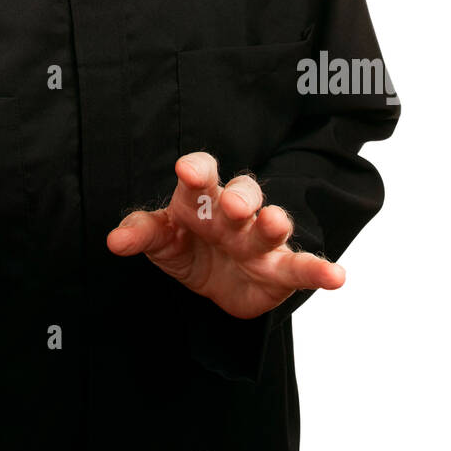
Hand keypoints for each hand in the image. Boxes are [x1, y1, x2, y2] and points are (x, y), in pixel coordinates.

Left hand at [106, 151, 344, 318]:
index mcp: (200, 197)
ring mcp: (260, 238)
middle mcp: (234, 211)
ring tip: (274, 224)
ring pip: (271, 222)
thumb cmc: (187, 245)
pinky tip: (337, 277)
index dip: (196, 169)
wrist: (216, 282)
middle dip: (239, 196)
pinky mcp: (281, 269)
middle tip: (233, 205)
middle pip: (241, 192)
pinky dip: (320, 270)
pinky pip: (301, 266)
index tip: (186, 170)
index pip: (201, 174)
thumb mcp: (161, 239)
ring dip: (274, 221)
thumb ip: (142, 233)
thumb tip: (114, 241)